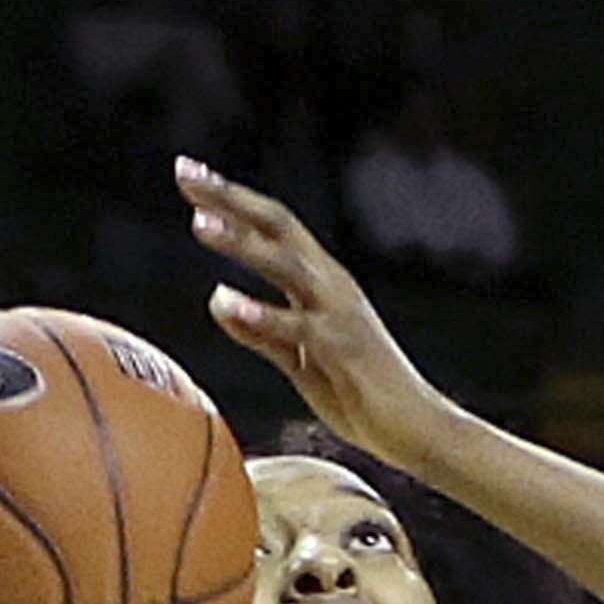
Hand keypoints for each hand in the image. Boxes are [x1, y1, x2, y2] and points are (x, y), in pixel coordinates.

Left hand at [178, 154, 454, 469]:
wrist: (416, 429)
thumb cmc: (360, 396)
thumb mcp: (299, 362)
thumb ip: (261, 333)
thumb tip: (217, 300)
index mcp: (321, 283)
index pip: (273, 228)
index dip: (232, 200)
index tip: (189, 175)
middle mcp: (331, 286)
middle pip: (278, 227)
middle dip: (232, 199)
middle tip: (188, 174)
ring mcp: (340, 315)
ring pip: (287, 265)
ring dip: (243, 242)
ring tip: (201, 224)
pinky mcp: (344, 350)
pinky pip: (298, 329)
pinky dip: (263, 315)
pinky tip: (229, 303)